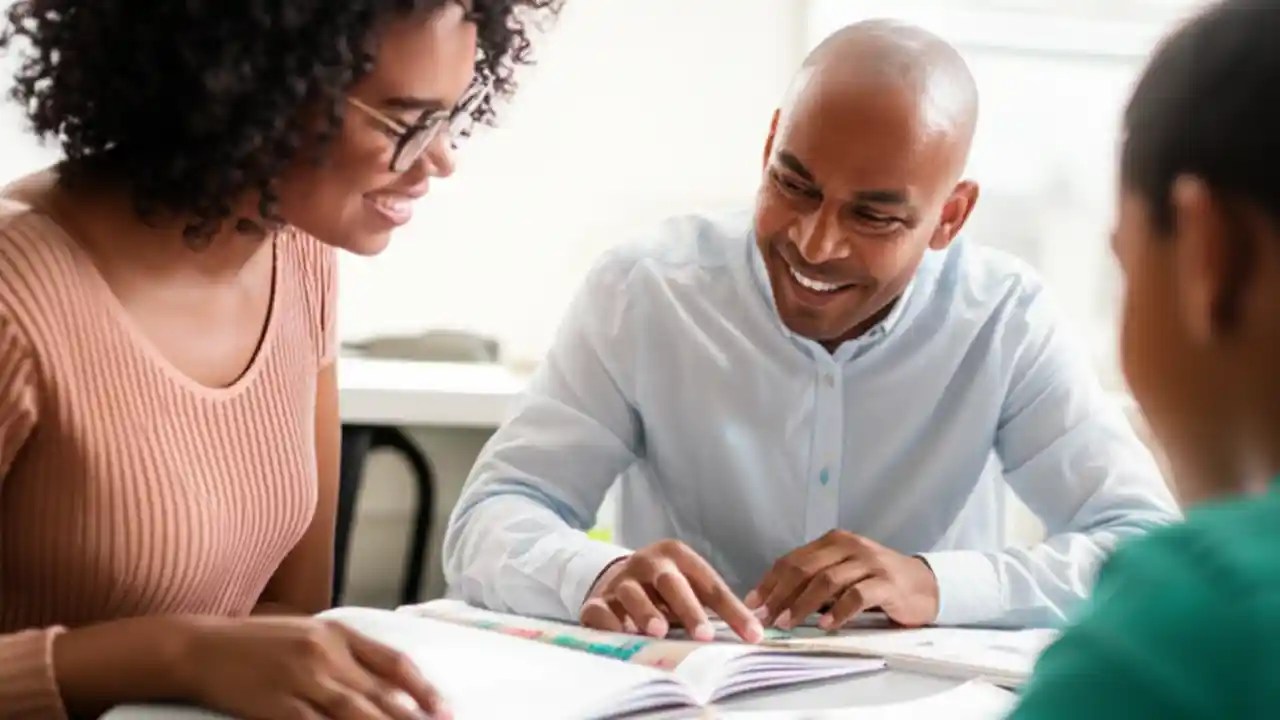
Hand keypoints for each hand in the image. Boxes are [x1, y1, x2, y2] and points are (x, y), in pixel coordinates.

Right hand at [178, 616, 449, 719]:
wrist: (202, 647)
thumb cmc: (257, 643)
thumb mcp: (308, 634)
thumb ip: (347, 653)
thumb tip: (387, 683)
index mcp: (338, 633)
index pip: (394, 663)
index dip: (424, 689)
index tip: (443, 710)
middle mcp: (326, 655)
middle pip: (381, 695)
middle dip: (412, 719)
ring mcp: (302, 680)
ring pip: (356, 715)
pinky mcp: (278, 705)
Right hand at [579, 540, 763, 643]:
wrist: (614, 579)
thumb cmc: (662, 589)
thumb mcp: (689, 588)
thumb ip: (714, 607)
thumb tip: (753, 633)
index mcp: (677, 555)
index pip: (709, 584)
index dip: (733, 611)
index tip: (753, 636)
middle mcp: (647, 563)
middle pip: (670, 582)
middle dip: (688, 608)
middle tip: (704, 634)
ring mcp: (620, 581)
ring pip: (632, 594)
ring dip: (646, 612)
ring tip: (658, 632)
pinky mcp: (596, 602)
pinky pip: (600, 611)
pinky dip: (610, 623)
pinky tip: (621, 635)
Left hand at [747, 530, 938, 629]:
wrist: (925, 586)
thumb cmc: (877, 583)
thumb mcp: (843, 575)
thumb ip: (815, 582)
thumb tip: (774, 603)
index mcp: (834, 541)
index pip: (793, 559)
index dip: (770, 581)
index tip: (753, 603)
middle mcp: (850, 546)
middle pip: (805, 568)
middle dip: (780, 594)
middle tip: (765, 616)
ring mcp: (870, 563)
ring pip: (827, 580)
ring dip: (803, 604)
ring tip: (787, 623)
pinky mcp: (887, 583)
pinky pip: (857, 596)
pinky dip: (839, 611)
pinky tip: (826, 625)